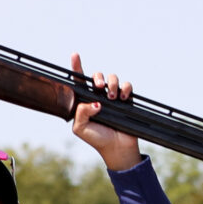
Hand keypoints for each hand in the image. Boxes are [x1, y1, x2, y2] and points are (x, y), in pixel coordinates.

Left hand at [69, 55, 141, 170]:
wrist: (117, 148)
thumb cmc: (97, 139)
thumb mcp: (80, 128)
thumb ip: (80, 112)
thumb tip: (93, 102)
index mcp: (85, 100)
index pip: (80, 81)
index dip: (77, 67)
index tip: (75, 55)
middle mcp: (99, 96)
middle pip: (97, 76)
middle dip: (97, 77)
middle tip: (99, 87)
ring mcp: (113, 97)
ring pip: (112, 78)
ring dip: (112, 84)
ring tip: (113, 97)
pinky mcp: (127, 100)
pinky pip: (127, 86)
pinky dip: (126, 88)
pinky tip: (124, 98)